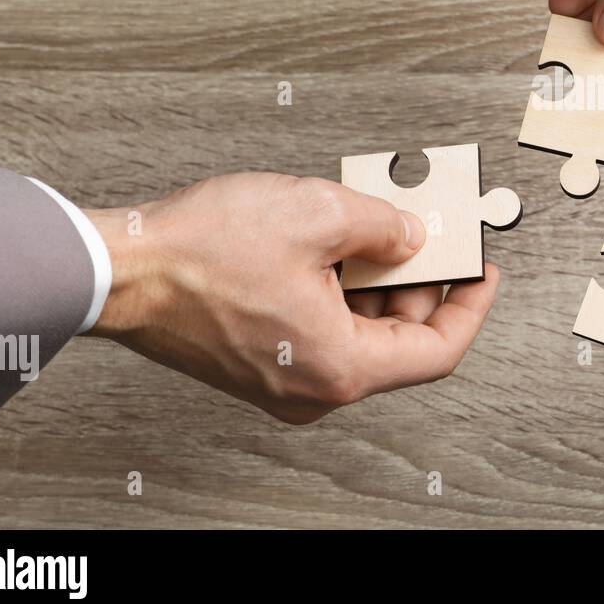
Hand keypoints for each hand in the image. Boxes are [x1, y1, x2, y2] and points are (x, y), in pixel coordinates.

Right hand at [83, 173, 499, 423]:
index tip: (484, 271)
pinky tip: (333, 246)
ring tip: (374, 227)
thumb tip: (411, 237)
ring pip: (360, 333)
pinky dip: (339, 290)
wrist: (120, 270)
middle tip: (428, 232)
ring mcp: (284, 382)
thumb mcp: (318, 214)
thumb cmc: (200, 252)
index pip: (438, 350)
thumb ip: (384, 226)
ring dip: (376, 282)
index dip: (471, 305)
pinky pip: (322, 330)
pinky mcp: (258, 364)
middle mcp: (314, 389)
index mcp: (340, 368)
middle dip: (419, 282)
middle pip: (398, 340)